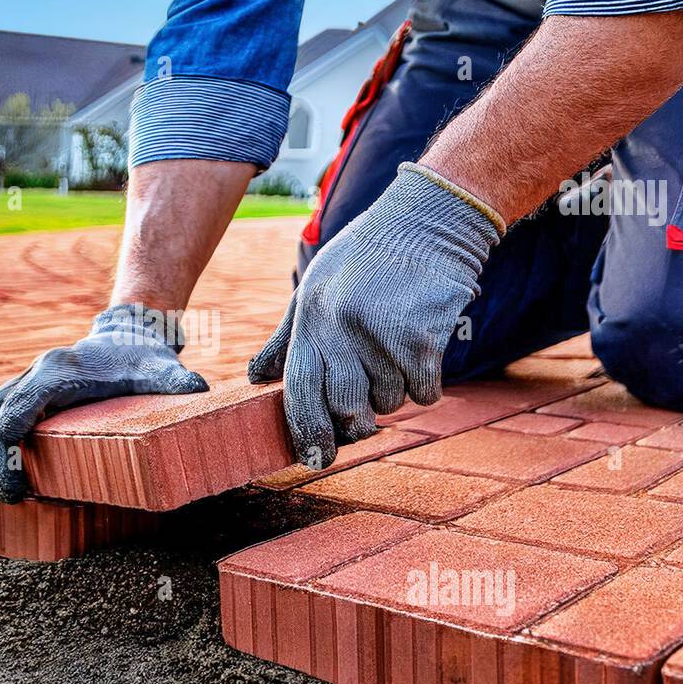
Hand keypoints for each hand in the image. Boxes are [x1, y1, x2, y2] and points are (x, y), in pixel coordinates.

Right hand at [0, 303, 208, 501]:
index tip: (11, 442)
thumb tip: (198, 387)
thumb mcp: (160, 368)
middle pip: (0, 406)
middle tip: (11, 495)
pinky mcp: (22, 396)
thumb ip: (175, 379)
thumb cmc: (141, 360)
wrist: (125, 338)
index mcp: (66, 366)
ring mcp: (26, 382)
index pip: (34, 389)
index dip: (19, 413)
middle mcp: (38, 371)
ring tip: (4, 493)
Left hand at [248, 162, 502, 467]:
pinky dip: (426, 381)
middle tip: (368, 406)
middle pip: (346, 409)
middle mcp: (340, 329)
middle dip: (358, 419)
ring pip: (389, 402)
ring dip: (395, 389)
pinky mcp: (422, 339)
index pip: (300, 392)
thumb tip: (255, 377)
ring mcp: (381, 335)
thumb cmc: (366, 258)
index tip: (315, 460)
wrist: (428, 223)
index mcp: (310, 318)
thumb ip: (286, 337)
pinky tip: (422, 345)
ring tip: (396, 347)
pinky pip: (423, 392)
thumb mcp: (315, 288)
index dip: (308, 432)